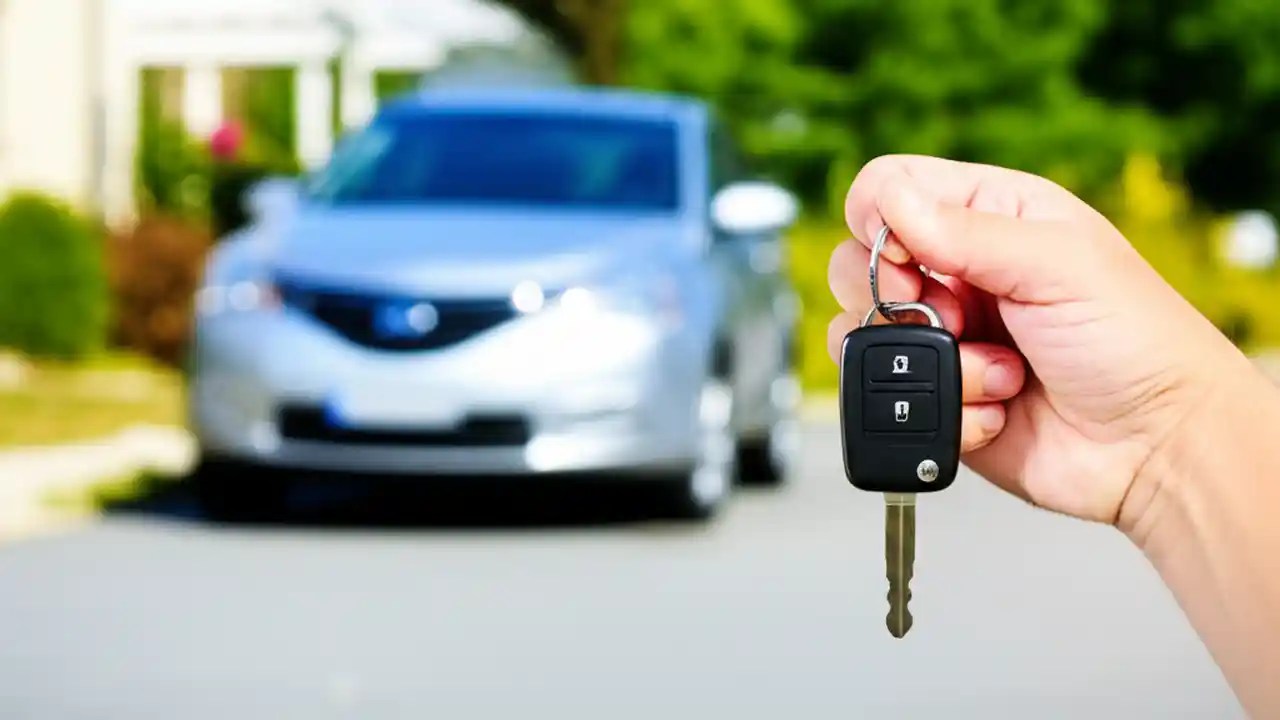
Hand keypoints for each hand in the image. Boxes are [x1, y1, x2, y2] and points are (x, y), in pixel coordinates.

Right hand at [827, 155, 1250, 524]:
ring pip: (865, 338)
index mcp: (991, 217)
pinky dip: (947, 412)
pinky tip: (999, 408)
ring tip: (997, 371)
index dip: (878, 223)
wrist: (1156, 448)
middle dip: (893, 300)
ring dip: (932, 363)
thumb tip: (889, 201)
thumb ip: (967, 230)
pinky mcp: (940, 399)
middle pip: (856, 263)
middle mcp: (959, 274)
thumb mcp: (1060, 263)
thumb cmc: (1137, 344)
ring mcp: (945, 339)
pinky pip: (891, 403)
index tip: (909, 262)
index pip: (889, 189)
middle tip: (949, 317)